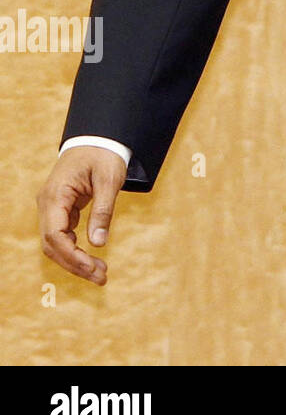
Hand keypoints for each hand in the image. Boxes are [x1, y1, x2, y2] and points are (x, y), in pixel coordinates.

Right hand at [37, 148, 126, 284]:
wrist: (98, 137)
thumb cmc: (104, 154)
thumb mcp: (109, 179)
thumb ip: (103, 210)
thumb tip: (99, 242)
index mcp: (55, 195)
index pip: (55, 235)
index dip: (72, 256)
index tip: (93, 267)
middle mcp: (48, 204)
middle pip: (52, 245)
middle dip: (75, 264)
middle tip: (101, 277)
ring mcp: (52, 207)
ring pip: (55, 243)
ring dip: (75, 260)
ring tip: (100, 273)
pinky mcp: (61, 209)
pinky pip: (62, 235)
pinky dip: (75, 249)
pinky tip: (92, 258)